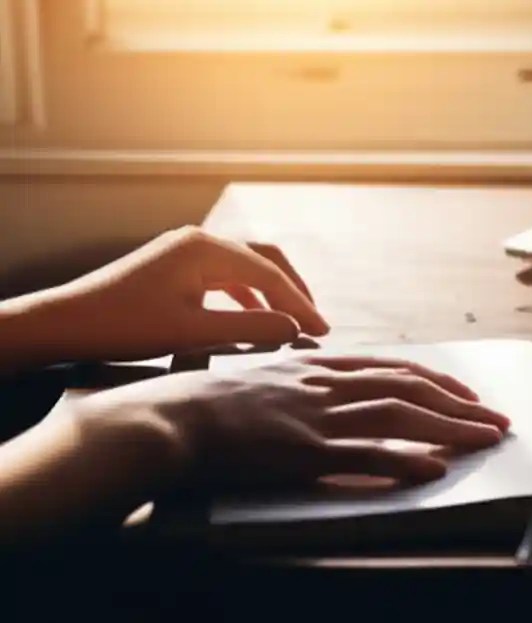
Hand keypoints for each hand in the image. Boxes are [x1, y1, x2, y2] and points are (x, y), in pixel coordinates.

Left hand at [12, 226, 328, 365]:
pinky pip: (225, 275)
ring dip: (272, 293)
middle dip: (293, 291)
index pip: (270, 275)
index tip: (323, 333)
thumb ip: (250, 329)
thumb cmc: (126, 327)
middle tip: (317, 323)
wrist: (66, 323)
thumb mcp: (194, 333)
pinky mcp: (174, 266)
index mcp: (206, 249)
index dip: (300, 305)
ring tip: (292, 322)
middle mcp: (199, 240)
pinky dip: (247, 295)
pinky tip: (254, 317)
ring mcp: (185, 250)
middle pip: (264, 259)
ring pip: (245, 266)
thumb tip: (295, 328)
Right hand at [77, 355, 510, 489]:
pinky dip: (403, 460)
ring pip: (399, 416)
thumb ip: (305, 382)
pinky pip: (363, 455)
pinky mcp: (303, 452)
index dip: (437, 380)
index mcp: (317, 367)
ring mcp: (317, 417)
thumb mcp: (265, 378)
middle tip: (498, 419)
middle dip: (461, 403)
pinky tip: (433, 469)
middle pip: (408, 388)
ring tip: (487, 440)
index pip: (393, 367)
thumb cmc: (209, 403)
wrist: (169, 418)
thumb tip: (335, 388)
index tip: (468, 392)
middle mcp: (325, 385)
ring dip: (451, 427)